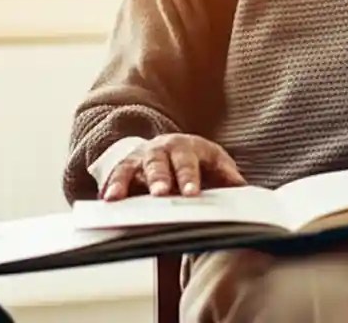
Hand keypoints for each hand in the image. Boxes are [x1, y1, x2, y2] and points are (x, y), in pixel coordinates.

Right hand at [101, 134, 245, 201]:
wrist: (169, 146)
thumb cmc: (196, 160)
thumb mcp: (214, 162)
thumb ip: (227, 176)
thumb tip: (245, 189)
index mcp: (186, 147)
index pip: (188, 162)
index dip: (189, 177)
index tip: (192, 193)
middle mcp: (160, 149)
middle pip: (158, 163)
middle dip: (158, 178)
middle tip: (159, 193)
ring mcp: (139, 158)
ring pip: (130, 168)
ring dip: (123, 182)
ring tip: (116, 199)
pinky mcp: (123, 168)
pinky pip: (114, 177)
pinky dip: (108, 187)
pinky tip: (103, 201)